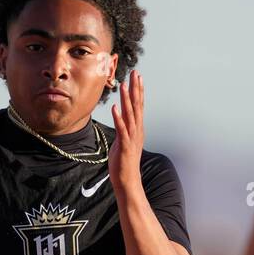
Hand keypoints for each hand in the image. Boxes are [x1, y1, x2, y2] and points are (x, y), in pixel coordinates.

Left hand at [108, 72, 143, 189]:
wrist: (127, 180)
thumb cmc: (124, 162)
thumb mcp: (124, 141)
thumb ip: (124, 129)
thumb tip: (120, 118)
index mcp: (137, 128)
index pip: (139, 106)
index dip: (138, 90)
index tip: (137, 77)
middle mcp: (137, 130)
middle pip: (137, 106)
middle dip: (136, 89)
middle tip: (135, 73)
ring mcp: (131, 138)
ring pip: (130, 115)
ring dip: (127, 100)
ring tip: (124, 86)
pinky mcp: (124, 145)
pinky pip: (121, 129)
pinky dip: (119, 118)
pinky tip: (115, 108)